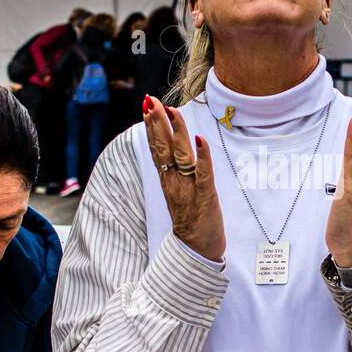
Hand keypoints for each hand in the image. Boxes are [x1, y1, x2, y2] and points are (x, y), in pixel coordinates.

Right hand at [143, 95, 223, 261]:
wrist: (197, 252)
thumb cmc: (191, 220)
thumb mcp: (178, 192)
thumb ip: (175, 171)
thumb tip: (171, 150)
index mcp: (168, 180)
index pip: (157, 148)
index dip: (151, 126)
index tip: (146, 105)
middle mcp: (174, 182)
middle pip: (163, 148)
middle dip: (157, 123)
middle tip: (149, 100)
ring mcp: (189, 188)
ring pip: (181, 155)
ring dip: (176, 132)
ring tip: (171, 111)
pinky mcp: (205, 196)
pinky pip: (203, 173)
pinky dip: (202, 156)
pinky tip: (199, 139)